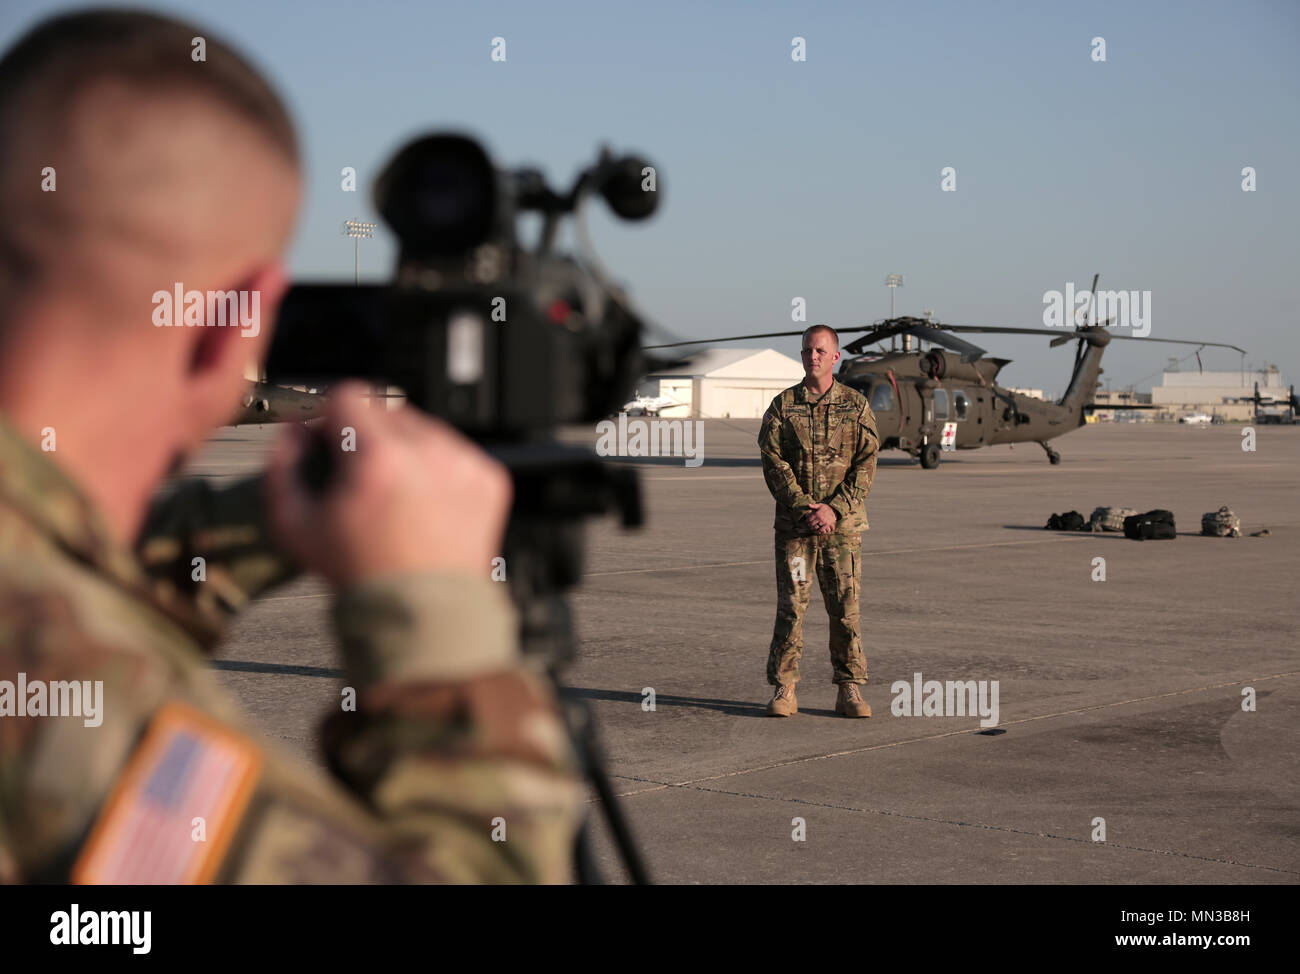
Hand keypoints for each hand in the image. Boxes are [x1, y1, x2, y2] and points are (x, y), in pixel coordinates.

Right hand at [264, 381, 511, 585]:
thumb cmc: (359, 574)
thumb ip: (282, 466)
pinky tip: (424, 505)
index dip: (331, 417)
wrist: (423, 614)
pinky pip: (454, 451)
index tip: (329, 439)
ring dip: (405, 449)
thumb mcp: (295, 526)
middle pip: (388, 408)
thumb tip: (293, 429)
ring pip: (424, 427)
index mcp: (379, 456)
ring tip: (395, 496)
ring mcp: (463, 463)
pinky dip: (437, 469)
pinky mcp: (488, 478)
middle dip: (368, 433)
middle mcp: (429, 451)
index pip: (349, 395)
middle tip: (361, 475)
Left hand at [804, 502, 836, 534]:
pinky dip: (818, 531)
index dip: (807, 521)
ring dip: (813, 528)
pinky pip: (821, 529)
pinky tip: (817, 530)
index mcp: (817, 514)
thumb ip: (814, 505)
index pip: (809, 519)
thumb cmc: (826, 508)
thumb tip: (808, 505)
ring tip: (812, 528)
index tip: (806, 521)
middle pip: (812, 524)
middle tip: (808, 525)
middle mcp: (820, 518)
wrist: (834, 510)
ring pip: (816, 527)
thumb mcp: (820, 505)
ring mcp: (824, 522)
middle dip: (809, 525)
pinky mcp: (827, 524)